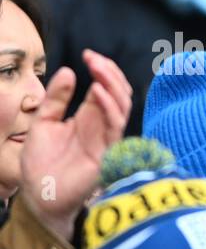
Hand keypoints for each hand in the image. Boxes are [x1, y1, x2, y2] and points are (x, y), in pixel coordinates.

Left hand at [20, 49, 131, 241]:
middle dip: (110, 73)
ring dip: (112, 85)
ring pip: (122, 106)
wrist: (39, 194)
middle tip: (94, 58)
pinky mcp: (107, 152)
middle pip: (119, 93)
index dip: (101, 69)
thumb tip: (69, 72)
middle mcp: (101, 125)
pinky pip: (115, 125)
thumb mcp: (43, 122)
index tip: (87, 54)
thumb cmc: (41, 162)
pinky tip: (97, 91)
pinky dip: (108, 106)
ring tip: (97, 69)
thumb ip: (56, 99)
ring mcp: (106, 138)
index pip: (105, 88)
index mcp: (88, 117)